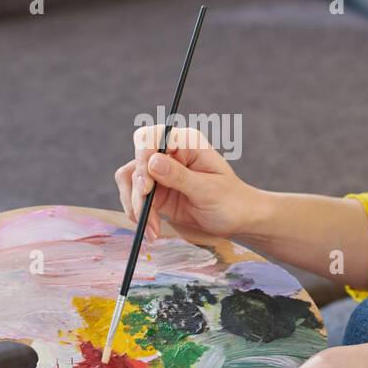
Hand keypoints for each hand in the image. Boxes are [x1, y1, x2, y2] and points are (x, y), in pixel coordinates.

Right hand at [114, 124, 267, 241]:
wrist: (237, 220)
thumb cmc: (231, 201)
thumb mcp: (208, 190)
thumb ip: (180, 176)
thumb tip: (152, 161)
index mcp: (186, 142)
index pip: (151, 137)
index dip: (142, 158)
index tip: (146, 188)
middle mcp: (169, 153)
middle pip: (136, 160)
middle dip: (137, 190)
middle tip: (145, 214)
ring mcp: (160, 173)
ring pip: (131, 180)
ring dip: (135, 206)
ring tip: (152, 229)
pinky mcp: (155, 192)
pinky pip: (134, 198)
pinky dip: (138, 215)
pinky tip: (153, 229)